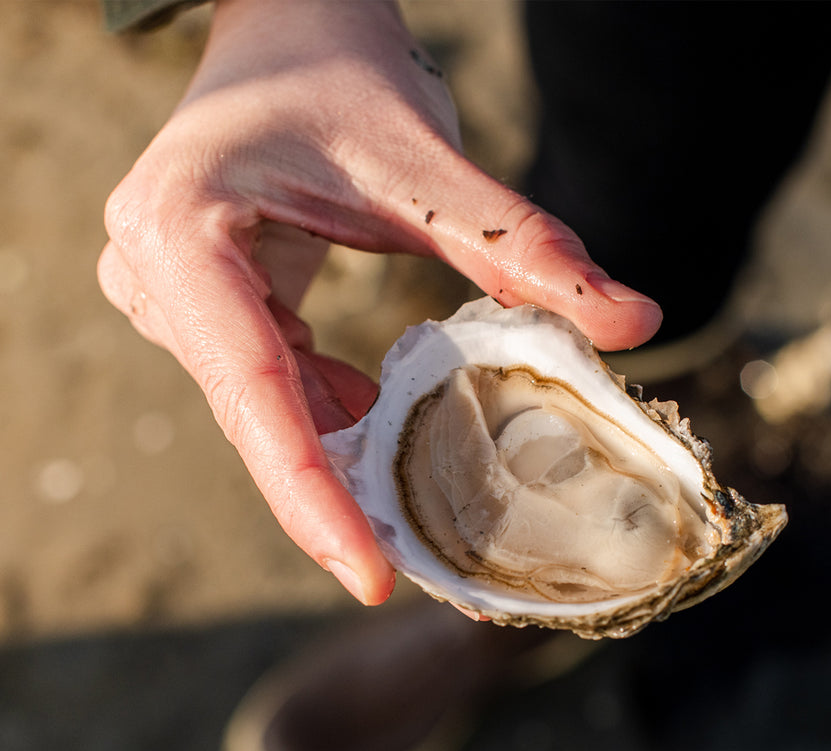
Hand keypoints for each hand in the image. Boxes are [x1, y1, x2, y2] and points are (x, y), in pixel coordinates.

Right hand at [98, 0, 661, 605]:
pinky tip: (393, 438)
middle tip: (418, 572)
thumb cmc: (345, 74)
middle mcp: (154, 276)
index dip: (310, 491)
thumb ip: (527, 247)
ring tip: (420, 521)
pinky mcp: (208, 309)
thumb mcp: (433, 162)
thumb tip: (636, 320)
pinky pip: (275, 389)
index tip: (368, 574)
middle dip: (336, 498)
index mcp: (181, 232)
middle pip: (257, 418)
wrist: (289, 28)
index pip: (251, 387)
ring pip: (267, 414)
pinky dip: (336, 420)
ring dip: (344, 462)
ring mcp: (170, 298)